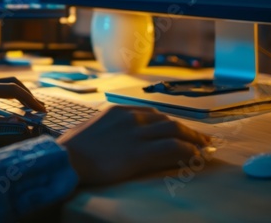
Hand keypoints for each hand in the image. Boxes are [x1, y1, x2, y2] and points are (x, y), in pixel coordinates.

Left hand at [0, 77, 44, 131]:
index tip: (42, 111)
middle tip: (39, 108)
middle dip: (27, 94)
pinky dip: (7, 95)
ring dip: (18, 93)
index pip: (15, 90)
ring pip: (3, 85)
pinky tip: (7, 106)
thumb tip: (21, 125)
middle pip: (12, 83)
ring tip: (28, 106)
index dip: (31, 100)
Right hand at [57, 105, 210, 186]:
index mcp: (118, 111)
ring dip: (193, 139)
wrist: (66, 159)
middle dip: (187, 130)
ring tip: (204, 148)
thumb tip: (113, 135)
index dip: (170, 122)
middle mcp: (130, 118)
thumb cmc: (72, 148)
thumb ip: (108, 127)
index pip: (153, 113)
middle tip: (201, 138)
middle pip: (167, 121)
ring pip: (174, 131)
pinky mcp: (140, 152)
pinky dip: (187, 151)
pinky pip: (172, 148)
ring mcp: (136, 134)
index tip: (180, 129)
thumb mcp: (91, 128)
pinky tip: (194, 157)